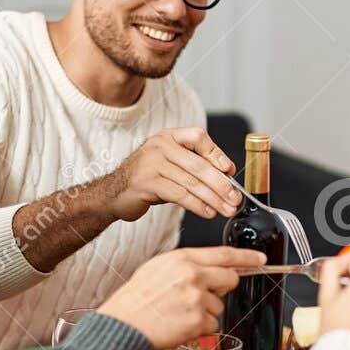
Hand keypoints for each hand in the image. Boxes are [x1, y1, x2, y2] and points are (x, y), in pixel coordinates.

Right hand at [96, 247, 262, 349]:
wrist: (122, 326)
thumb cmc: (136, 300)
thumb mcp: (157, 268)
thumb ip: (186, 266)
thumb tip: (211, 269)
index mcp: (182, 259)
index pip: (224, 254)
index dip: (246, 257)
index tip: (260, 259)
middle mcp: (193, 275)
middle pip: (230, 278)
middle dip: (221, 288)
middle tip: (199, 297)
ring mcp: (197, 298)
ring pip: (219, 306)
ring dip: (205, 313)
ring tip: (179, 314)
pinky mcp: (198, 321)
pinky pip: (212, 326)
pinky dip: (199, 330)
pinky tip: (180, 326)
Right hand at [104, 128, 239, 221]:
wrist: (114, 192)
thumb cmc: (148, 178)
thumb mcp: (172, 165)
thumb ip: (195, 165)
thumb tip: (228, 174)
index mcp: (169, 137)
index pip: (198, 137)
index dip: (216, 153)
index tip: (230, 170)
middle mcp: (159, 146)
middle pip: (198, 164)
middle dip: (221, 184)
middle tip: (235, 198)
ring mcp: (151, 164)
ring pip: (191, 182)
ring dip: (213, 198)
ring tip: (226, 209)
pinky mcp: (146, 183)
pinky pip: (178, 195)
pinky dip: (197, 205)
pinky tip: (207, 212)